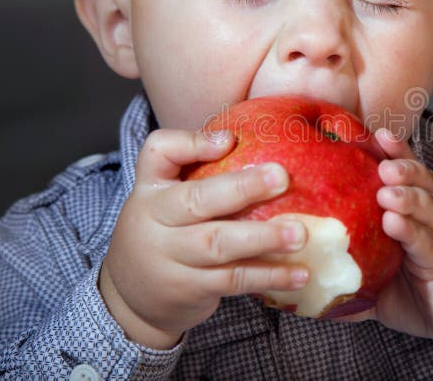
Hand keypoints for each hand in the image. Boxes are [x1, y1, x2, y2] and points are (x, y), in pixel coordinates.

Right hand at [99, 128, 308, 348]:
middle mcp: (156, 220)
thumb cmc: (165, 229)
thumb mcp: (165, 193)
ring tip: (300, 234)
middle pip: (196, 200)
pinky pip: (234, 280)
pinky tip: (300, 273)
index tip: (230, 140)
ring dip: (263, 239)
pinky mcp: (191, 289)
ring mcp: (172, 258)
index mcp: (152, 188)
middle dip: (242, 188)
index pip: (157, 153)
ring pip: (218, 245)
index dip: (191, 143)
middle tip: (282, 177)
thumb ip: (193, 162)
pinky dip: (269, 276)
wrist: (132, 295)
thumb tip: (234, 138)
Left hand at [338, 129, 432, 344]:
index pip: (405, 174)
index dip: (394, 152)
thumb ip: (350, 280)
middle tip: (382, 164)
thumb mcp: (380, 282)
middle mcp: (431, 216)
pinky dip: (412, 231)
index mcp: (415, 211)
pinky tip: (396, 223)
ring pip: (429, 205)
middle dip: (402, 167)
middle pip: (421, 181)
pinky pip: (428, 241)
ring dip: (408, 196)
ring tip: (387, 192)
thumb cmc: (422, 290)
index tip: (376, 135)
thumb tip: (309, 284)